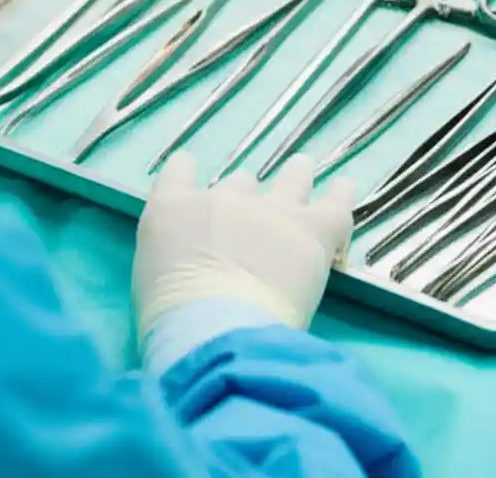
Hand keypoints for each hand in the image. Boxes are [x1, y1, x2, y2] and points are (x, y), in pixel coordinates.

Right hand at [134, 153, 354, 335]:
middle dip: (244, 197)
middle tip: (251, 219)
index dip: (185, 170)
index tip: (189, 169)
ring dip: (296, 176)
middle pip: (239, 184)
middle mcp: (221, 198)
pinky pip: (334, 204)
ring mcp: (269, 210)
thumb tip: (189, 261)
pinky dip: (340, 196)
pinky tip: (344, 190)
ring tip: (302, 169)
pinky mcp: (311, 229)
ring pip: (290, 180)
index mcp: (173, 208)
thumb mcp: (150, 277)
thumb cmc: (171, 315)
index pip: (177, 172)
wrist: (214, 325)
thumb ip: (170, 257)